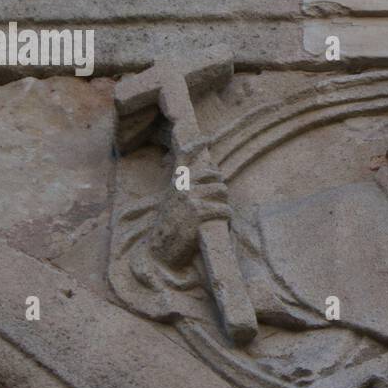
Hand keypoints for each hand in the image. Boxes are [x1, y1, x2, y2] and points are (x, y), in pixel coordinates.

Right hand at [149, 150, 231, 267]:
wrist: (161, 249)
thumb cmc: (170, 226)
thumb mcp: (172, 200)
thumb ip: (185, 187)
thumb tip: (208, 175)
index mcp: (176, 182)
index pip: (185, 157)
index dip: (196, 145)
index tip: (206, 137)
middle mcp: (182, 186)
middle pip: (215, 175)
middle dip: (220, 186)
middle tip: (217, 200)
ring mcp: (190, 198)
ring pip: (222, 191)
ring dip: (224, 202)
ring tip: (217, 213)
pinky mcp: (198, 212)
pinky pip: (224, 209)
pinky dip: (226, 216)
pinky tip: (221, 222)